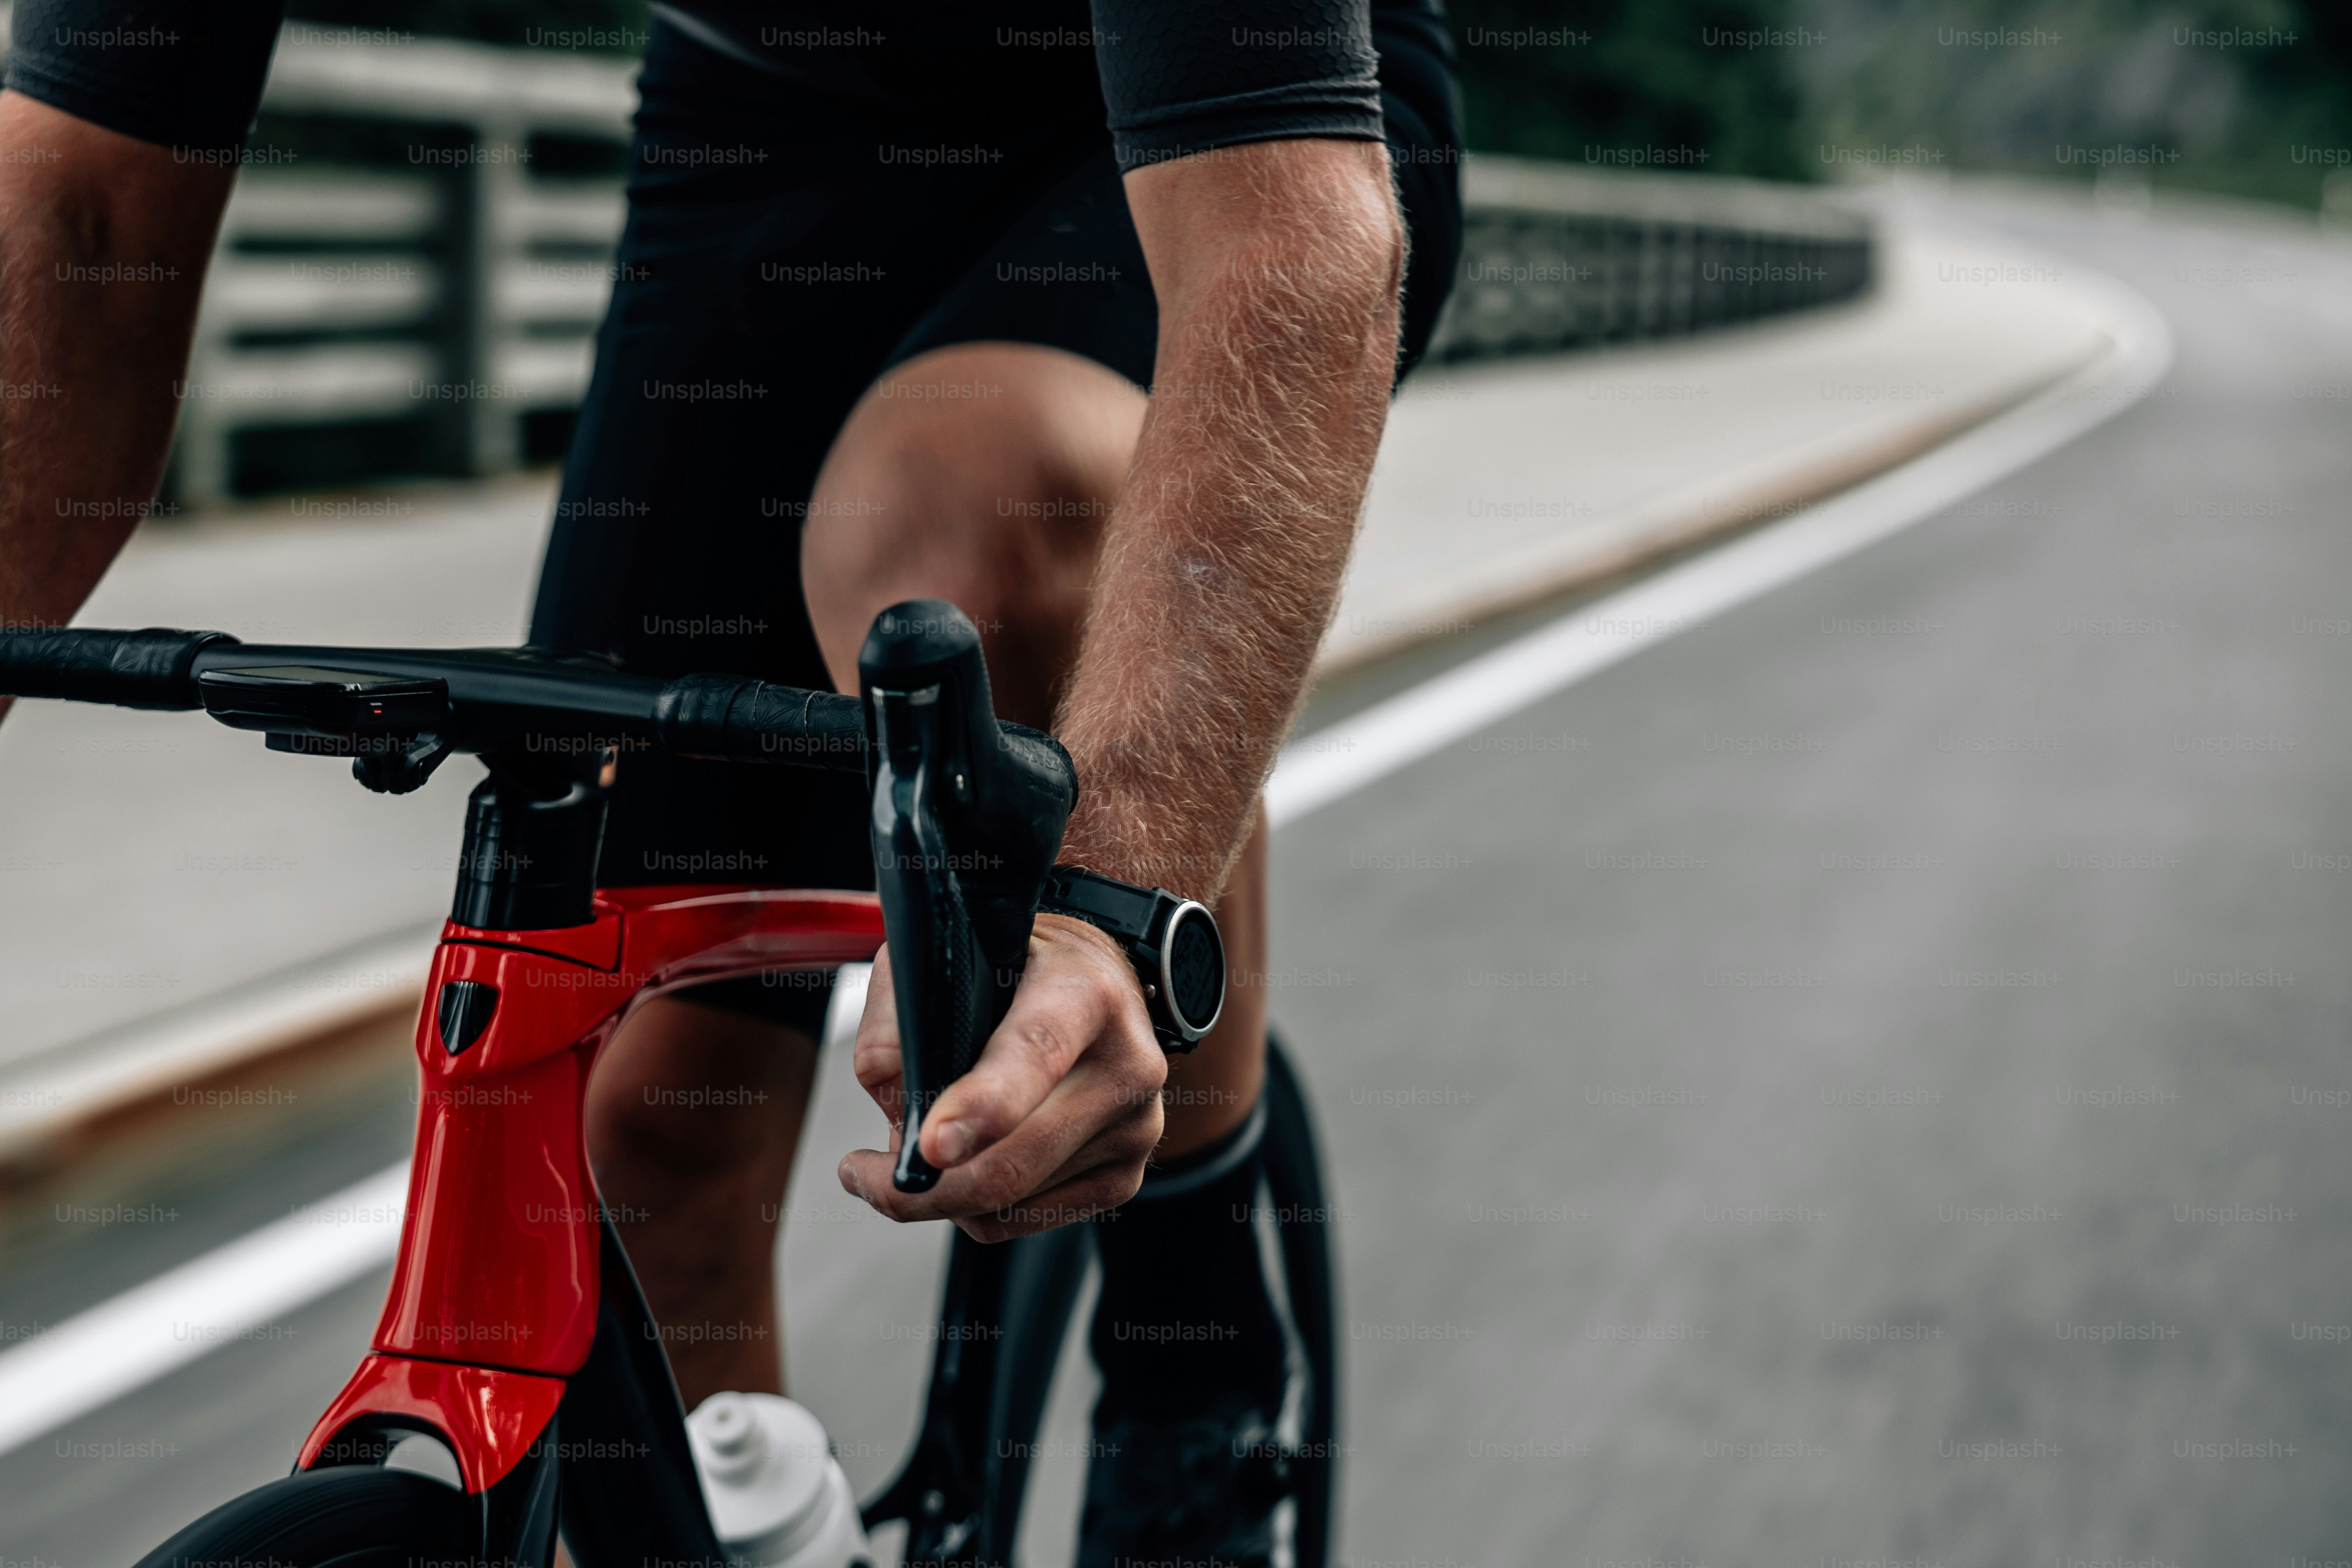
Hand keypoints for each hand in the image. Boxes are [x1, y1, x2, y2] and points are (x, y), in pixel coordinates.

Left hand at [838, 913, 1166, 1240]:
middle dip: (925, 1185)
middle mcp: (1125, 1063)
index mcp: (1085, 993)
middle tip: (863, 1175)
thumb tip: (888, 1093)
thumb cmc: (1018, 967)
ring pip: (1011, 1200)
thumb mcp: (952, 954)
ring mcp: (1134, 1127)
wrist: (1101, 985)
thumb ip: (903, 1011)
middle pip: (1014, 1158)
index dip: (982, 1105)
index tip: (930, 1145)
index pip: (1034, 1054)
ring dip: (944, 1192)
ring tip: (920, 1149)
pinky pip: (1026, 1218)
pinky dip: (978, 1207)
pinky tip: (962, 1165)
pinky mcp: (1125, 1175)